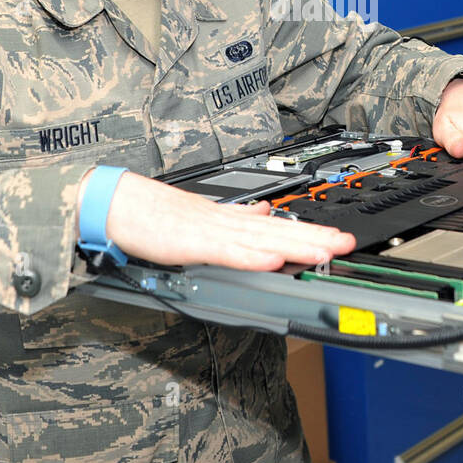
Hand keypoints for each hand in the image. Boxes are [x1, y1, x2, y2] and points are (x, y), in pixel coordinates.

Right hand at [102, 172, 354, 269]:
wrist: (116, 202)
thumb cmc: (152, 213)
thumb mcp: (202, 217)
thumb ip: (235, 218)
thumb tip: (264, 214)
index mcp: (229, 219)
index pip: (277, 227)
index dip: (309, 232)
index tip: (338, 238)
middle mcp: (225, 222)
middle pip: (277, 231)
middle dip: (314, 238)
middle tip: (346, 243)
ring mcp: (210, 231)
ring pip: (259, 240)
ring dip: (293, 246)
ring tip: (324, 251)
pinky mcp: (191, 244)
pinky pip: (225, 253)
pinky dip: (250, 257)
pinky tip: (273, 260)